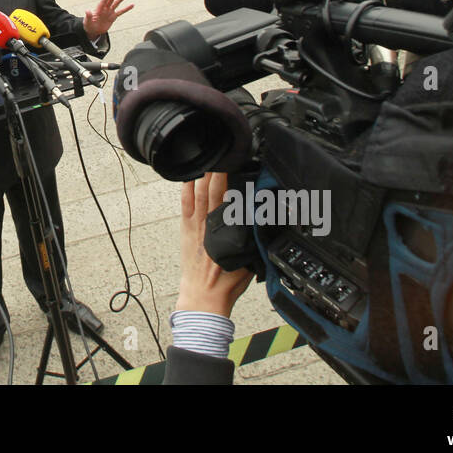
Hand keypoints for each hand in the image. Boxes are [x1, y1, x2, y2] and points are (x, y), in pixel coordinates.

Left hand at [83, 0, 133, 40]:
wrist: (94, 30)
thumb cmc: (89, 25)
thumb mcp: (87, 22)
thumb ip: (88, 16)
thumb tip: (87, 10)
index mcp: (98, 9)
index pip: (103, 1)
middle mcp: (105, 9)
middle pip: (111, 0)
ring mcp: (110, 12)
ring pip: (116, 4)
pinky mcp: (113, 16)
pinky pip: (121, 12)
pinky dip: (126, 9)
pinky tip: (132, 5)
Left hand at [176, 172, 253, 316]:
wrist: (204, 297)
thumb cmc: (226, 282)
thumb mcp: (249, 260)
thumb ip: (254, 241)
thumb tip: (266, 225)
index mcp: (226, 232)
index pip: (233, 201)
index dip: (236, 184)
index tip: (241, 168)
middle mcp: (210, 226)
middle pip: (215, 192)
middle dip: (220, 172)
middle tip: (225, 155)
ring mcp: (196, 226)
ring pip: (200, 194)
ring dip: (205, 175)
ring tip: (209, 158)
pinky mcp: (186, 228)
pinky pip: (185, 203)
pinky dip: (187, 188)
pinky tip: (189, 175)